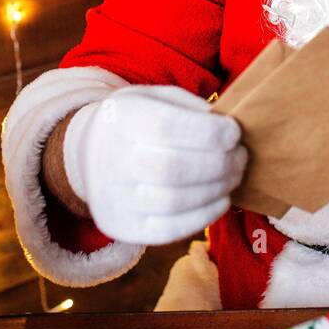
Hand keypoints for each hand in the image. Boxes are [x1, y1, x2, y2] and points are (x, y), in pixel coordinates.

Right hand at [63, 85, 246, 244]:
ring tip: (234, 176)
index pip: (167, 128)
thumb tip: (227, 129)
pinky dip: (204, 216)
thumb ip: (191, 108)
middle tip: (241, 157)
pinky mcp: (123, 227)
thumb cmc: (136, 121)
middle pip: (173, 168)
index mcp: (122, 120)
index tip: (234, 132)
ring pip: (174, 202)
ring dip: (217, 189)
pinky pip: (169, 230)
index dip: (210, 132)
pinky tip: (220, 199)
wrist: (87, 154)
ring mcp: (115, 199)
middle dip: (220, 163)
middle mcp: (112, 161)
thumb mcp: (156, 97)